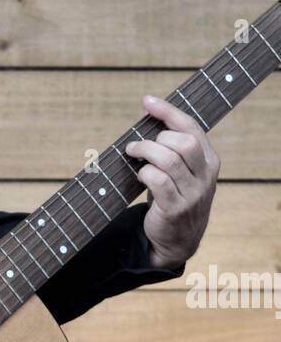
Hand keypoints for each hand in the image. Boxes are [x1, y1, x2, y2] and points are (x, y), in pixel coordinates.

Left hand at [124, 94, 219, 268]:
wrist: (178, 240)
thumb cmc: (174, 198)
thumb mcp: (182, 173)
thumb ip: (174, 149)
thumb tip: (147, 116)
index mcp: (209, 161)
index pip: (192, 127)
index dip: (168, 112)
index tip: (147, 101)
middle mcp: (205, 176)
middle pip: (185, 142)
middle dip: (157, 138)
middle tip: (138, 146)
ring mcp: (193, 193)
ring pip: (170, 160)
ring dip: (146, 152)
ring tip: (133, 154)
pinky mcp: (176, 209)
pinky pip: (159, 182)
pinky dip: (145, 173)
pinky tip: (139, 175)